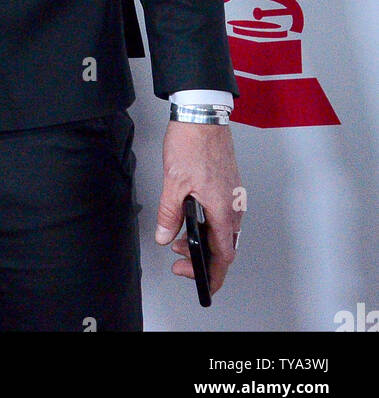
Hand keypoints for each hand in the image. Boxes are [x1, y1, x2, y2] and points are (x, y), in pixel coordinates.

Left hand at [154, 119, 243, 297]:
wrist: (203, 114)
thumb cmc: (193, 142)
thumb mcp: (173, 182)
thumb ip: (169, 213)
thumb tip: (164, 234)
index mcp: (222, 209)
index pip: (223, 255)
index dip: (211, 275)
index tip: (199, 282)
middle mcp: (233, 205)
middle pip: (224, 247)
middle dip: (202, 259)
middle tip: (180, 260)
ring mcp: (233, 195)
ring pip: (223, 231)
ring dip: (203, 241)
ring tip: (178, 240)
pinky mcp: (229, 185)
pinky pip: (223, 215)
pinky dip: (208, 224)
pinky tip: (190, 219)